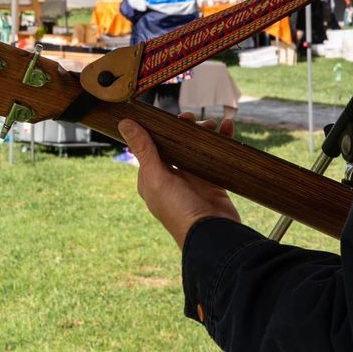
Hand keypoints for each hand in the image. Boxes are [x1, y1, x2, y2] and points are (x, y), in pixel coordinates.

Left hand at [119, 114, 240, 248]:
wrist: (211, 235)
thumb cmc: (179, 211)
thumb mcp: (157, 177)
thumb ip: (143, 149)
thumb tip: (124, 123)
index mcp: (151, 177)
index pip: (153, 145)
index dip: (162, 129)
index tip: (173, 116)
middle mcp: (170, 178)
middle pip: (177, 145)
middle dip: (187, 129)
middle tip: (196, 119)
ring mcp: (192, 180)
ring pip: (197, 148)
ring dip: (205, 134)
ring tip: (214, 124)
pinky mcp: (212, 184)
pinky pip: (216, 157)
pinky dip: (222, 142)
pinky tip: (228, 130)